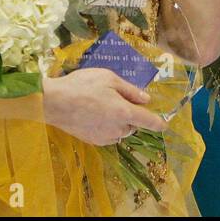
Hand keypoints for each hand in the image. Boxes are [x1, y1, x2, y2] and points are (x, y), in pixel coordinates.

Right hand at [42, 69, 168, 145]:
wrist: (54, 103)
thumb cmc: (83, 86)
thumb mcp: (109, 78)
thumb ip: (130, 90)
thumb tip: (145, 99)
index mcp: (125, 113)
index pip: (149, 121)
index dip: (159, 122)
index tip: (165, 124)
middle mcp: (118, 129)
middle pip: (133, 125)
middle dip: (130, 115)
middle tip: (117, 99)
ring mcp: (105, 137)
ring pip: (120, 131)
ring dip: (119, 122)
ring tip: (103, 106)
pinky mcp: (93, 141)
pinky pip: (108, 135)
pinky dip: (107, 127)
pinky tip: (94, 115)